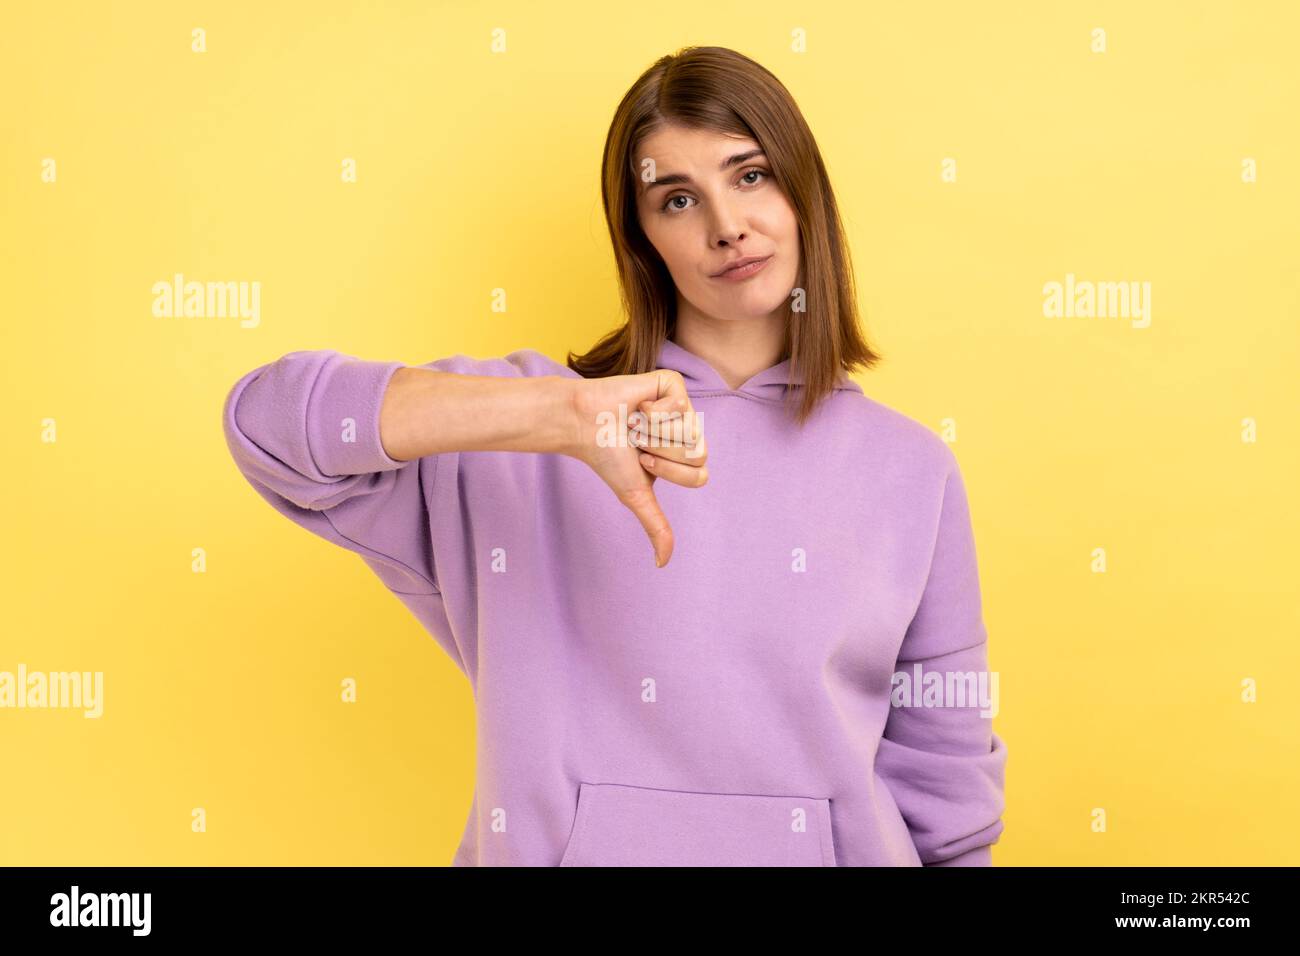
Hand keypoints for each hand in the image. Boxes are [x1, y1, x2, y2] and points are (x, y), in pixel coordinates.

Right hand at [562, 369, 707, 567]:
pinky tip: (638, 405)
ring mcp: (683, 406)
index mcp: (684, 457)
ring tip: (635, 423)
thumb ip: (656, 526)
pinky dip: (652, 410)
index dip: (669, 472)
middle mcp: (688, 431)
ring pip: (691, 429)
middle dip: (662, 452)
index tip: (643, 461)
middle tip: (639, 441)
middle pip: (699, 453)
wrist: (584, 424)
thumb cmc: (607, 457)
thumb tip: (663, 564)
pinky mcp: (672, 384)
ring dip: (654, 431)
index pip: (700, 475)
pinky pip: (679, 404)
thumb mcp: (636, 496)